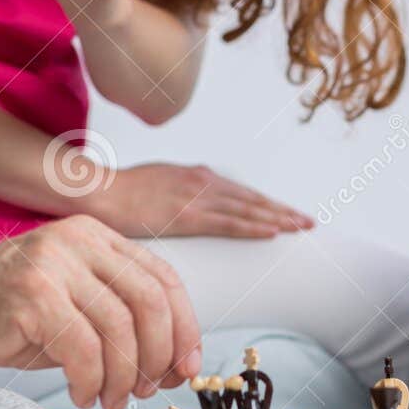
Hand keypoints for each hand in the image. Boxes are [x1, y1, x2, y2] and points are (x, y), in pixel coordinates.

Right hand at [0, 216, 201, 408]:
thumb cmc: (3, 314)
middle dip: (159, 355)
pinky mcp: (30, 295)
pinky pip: (84, 349)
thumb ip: (120, 318)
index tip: (186, 364)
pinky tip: (81, 392)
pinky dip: (91, 380)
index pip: (162, 278)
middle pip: (149, 301)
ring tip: (110, 398)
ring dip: (123, 377)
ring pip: (119, 329)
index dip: (184, 326)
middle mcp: (77, 240)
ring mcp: (52, 264)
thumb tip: (171, 360)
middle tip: (148, 387)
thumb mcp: (72, 302)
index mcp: (94, 236)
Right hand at [85, 163, 314, 238]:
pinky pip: (228, 224)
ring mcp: (196, 198)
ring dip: (277, 219)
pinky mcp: (187, 215)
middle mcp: (203, 183)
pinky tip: (272, 232)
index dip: (268, 204)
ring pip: (247, 211)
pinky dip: (253, 227)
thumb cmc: (123, 191)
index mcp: (197, 176)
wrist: (100, 192)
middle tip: (309, 221)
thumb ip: (182, 189)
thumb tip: (195, 199)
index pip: (242, 193)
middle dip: (282, 211)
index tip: (289, 213)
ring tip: (300, 227)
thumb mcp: (160, 182)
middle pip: (252, 200)